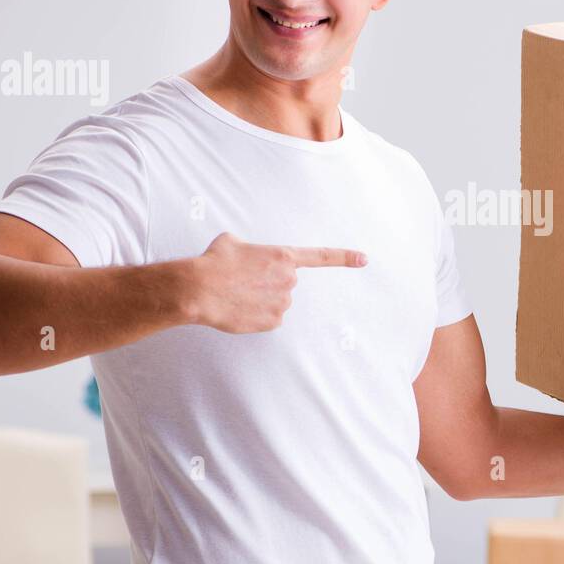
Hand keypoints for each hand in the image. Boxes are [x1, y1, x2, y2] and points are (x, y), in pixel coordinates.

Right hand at [187, 231, 366, 332]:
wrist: (199, 289)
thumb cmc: (214, 262)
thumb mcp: (232, 242)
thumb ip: (251, 249)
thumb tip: (247, 257)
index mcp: (283, 256)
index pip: (321, 257)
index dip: (344, 257)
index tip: (364, 259)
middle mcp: (289, 280)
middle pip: (285, 283)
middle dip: (267, 283)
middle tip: (242, 280)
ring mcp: (283, 302)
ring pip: (276, 301)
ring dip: (260, 299)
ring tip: (236, 294)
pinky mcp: (274, 322)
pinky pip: (269, 318)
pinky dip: (256, 315)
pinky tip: (239, 308)